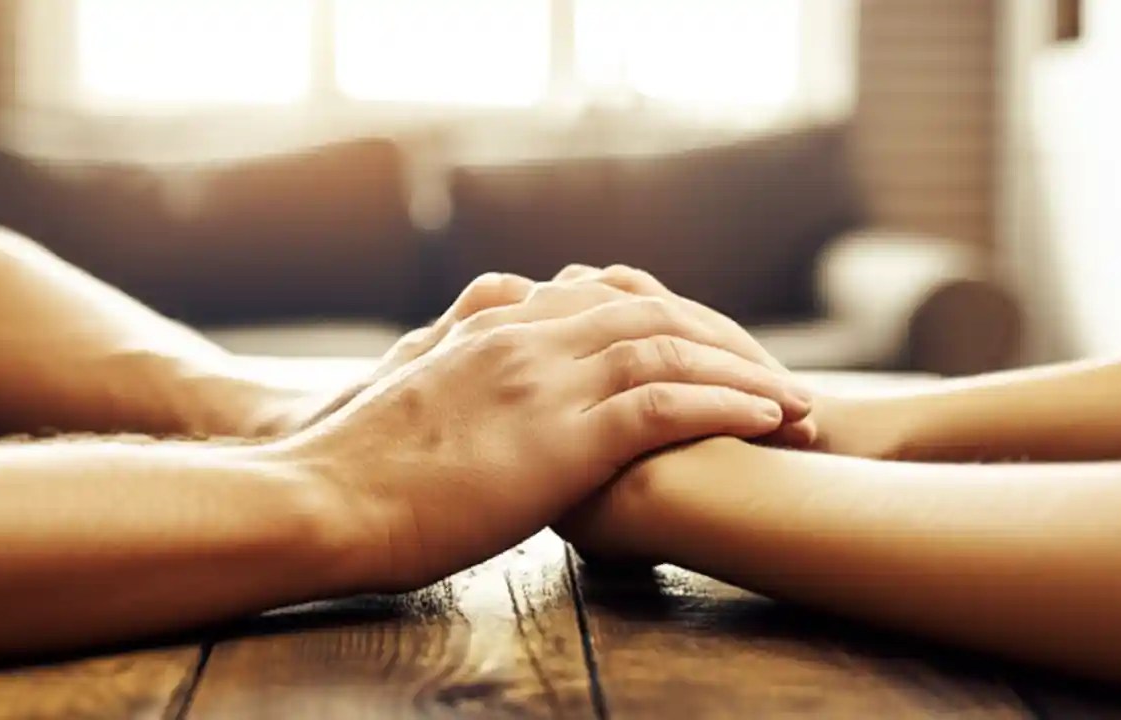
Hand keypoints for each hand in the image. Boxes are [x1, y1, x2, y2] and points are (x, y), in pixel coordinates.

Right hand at [265, 285, 810, 590]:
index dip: (672, 321)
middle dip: (724, 340)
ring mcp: (543, 379)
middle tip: (773, 373)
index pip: (605, 298)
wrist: (322, 499)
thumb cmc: (356, 465)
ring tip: (798, 400)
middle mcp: (526, 336)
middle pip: (653, 312)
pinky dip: (725, 405)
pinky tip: (768, 417)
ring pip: (670, 350)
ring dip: (744, 371)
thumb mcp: (407, 391)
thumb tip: (468, 358)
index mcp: (493, 325)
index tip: (713, 350)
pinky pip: (664, 405)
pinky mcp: (557, 433)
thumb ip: (451, 359)